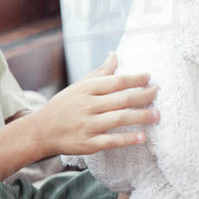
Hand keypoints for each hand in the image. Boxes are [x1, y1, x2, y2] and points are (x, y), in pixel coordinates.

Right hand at [27, 52, 160, 157]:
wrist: (40, 131)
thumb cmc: (63, 106)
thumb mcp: (79, 87)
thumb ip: (100, 73)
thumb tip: (115, 55)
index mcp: (86, 90)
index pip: (115, 82)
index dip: (134, 79)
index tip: (150, 77)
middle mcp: (88, 106)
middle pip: (122, 99)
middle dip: (144, 96)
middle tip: (159, 93)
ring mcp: (88, 125)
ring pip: (119, 119)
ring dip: (141, 116)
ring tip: (157, 115)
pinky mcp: (89, 143)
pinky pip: (112, 140)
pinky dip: (128, 139)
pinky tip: (143, 137)